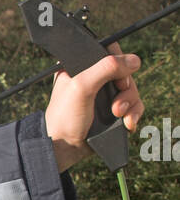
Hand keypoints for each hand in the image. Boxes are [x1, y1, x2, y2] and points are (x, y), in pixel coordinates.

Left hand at [44, 42, 143, 171]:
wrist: (64, 148)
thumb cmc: (65, 117)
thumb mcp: (82, 86)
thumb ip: (106, 68)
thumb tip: (135, 60)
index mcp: (81, 65)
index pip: (109, 51)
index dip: (119, 61)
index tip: (117, 77)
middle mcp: (94, 78)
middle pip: (125, 72)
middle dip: (126, 89)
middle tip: (116, 104)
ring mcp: (105, 96)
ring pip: (132, 90)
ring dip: (130, 103)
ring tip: (117, 115)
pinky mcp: (113, 112)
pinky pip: (134, 107)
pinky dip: (133, 115)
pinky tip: (127, 124)